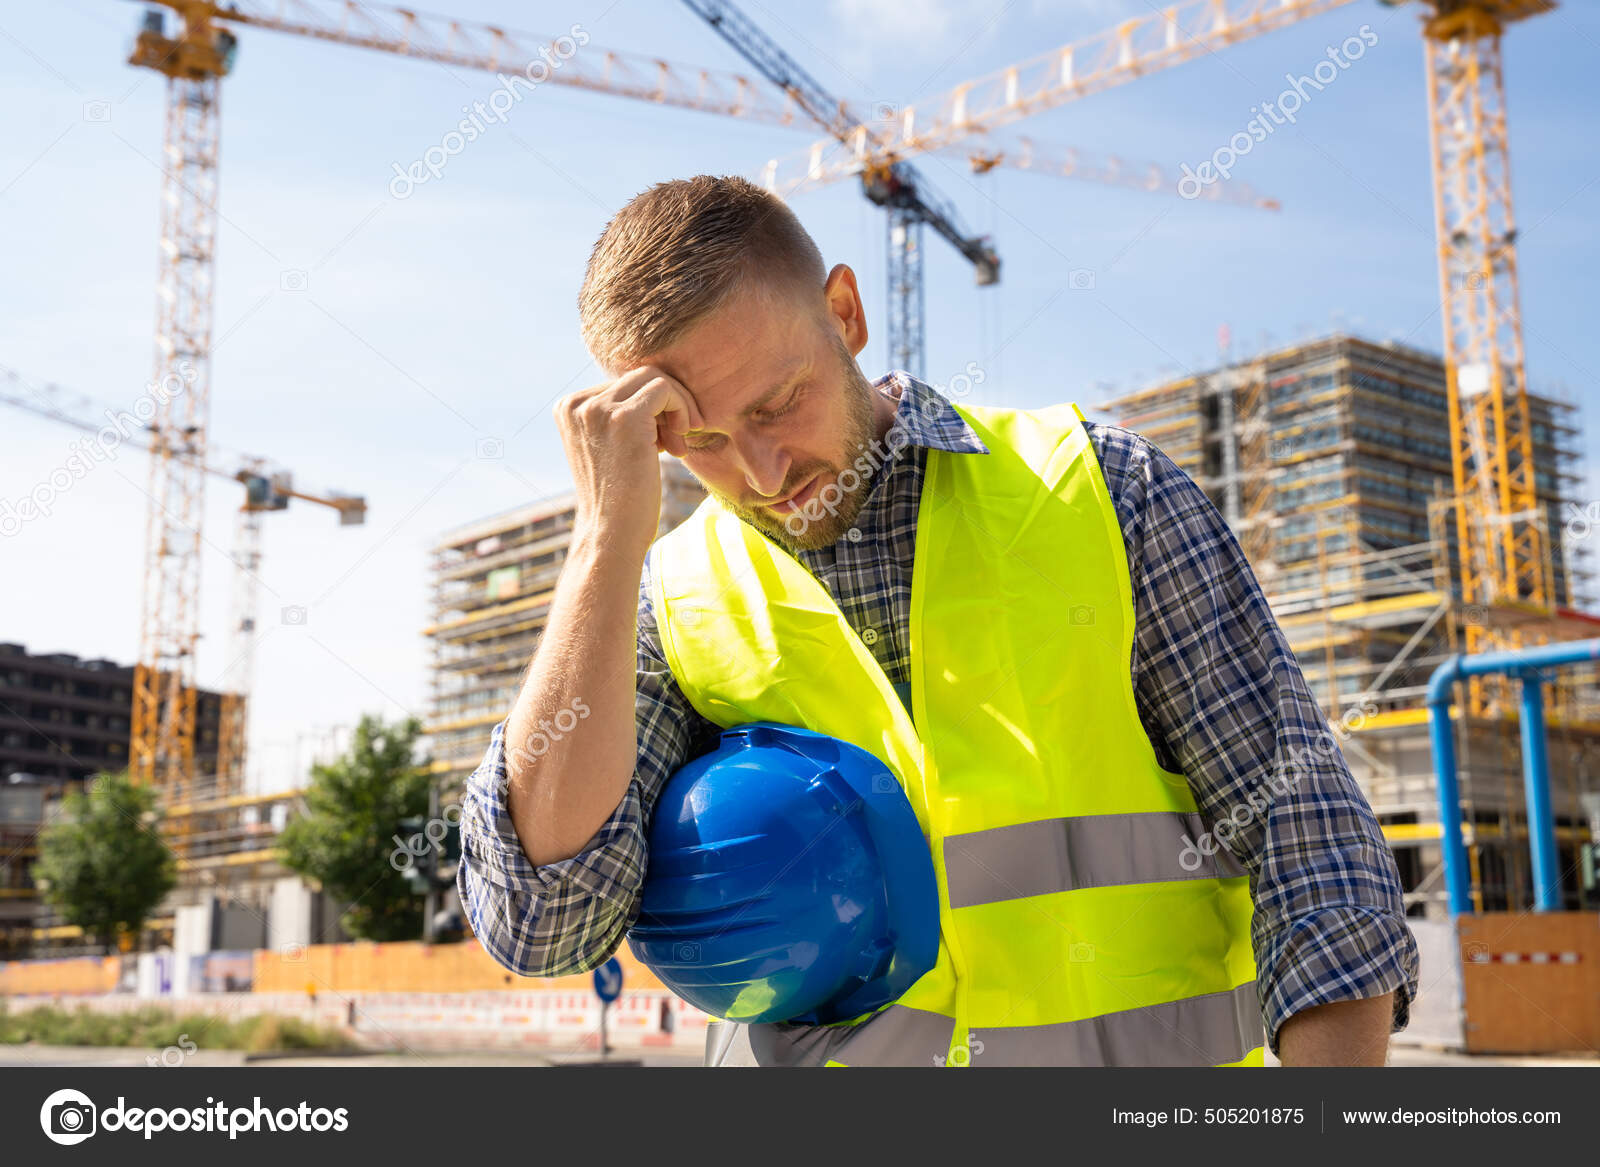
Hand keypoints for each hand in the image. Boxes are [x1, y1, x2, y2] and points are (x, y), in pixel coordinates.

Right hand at [554, 366, 702, 560]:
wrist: (611, 535)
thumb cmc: (618, 499)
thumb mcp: (610, 447)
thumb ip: (620, 415)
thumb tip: (656, 384)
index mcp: (568, 407)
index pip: (622, 383)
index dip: (651, 409)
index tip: (661, 444)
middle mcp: (577, 403)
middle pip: (640, 376)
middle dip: (667, 406)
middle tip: (676, 443)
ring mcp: (598, 409)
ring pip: (655, 378)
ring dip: (677, 408)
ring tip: (678, 445)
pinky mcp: (625, 418)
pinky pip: (666, 390)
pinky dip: (682, 410)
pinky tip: (680, 446)